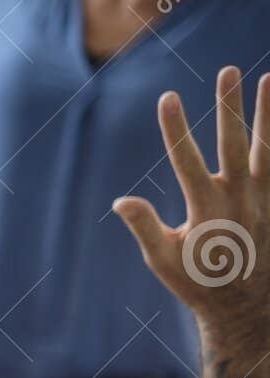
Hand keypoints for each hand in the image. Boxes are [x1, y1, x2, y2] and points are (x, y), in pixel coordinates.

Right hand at [115, 68, 268, 341]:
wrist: (248, 306)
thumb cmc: (199, 282)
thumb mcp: (164, 261)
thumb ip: (146, 227)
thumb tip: (122, 201)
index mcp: (207, 213)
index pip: (186, 162)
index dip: (175, 129)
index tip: (168, 97)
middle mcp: (240, 201)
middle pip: (236, 145)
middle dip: (231, 107)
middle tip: (228, 70)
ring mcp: (265, 201)